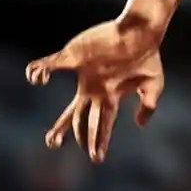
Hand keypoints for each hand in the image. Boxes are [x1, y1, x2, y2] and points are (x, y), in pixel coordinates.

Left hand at [25, 18, 163, 163]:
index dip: (99, 141)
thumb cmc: (147, 56)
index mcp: (110, 95)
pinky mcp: (73, 58)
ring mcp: (83, 75)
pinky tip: (36, 78)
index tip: (96, 158)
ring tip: (52, 140)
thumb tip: (139, 124)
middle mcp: (94, 89)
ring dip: (61, 124)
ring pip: (69, 106)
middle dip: (75, 136)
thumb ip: (149, 106)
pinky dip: (40, 70)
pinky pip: (51, 64)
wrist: (141, 32)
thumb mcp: (154, 85)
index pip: (100, 123)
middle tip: (60, 148)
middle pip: (80, 119)